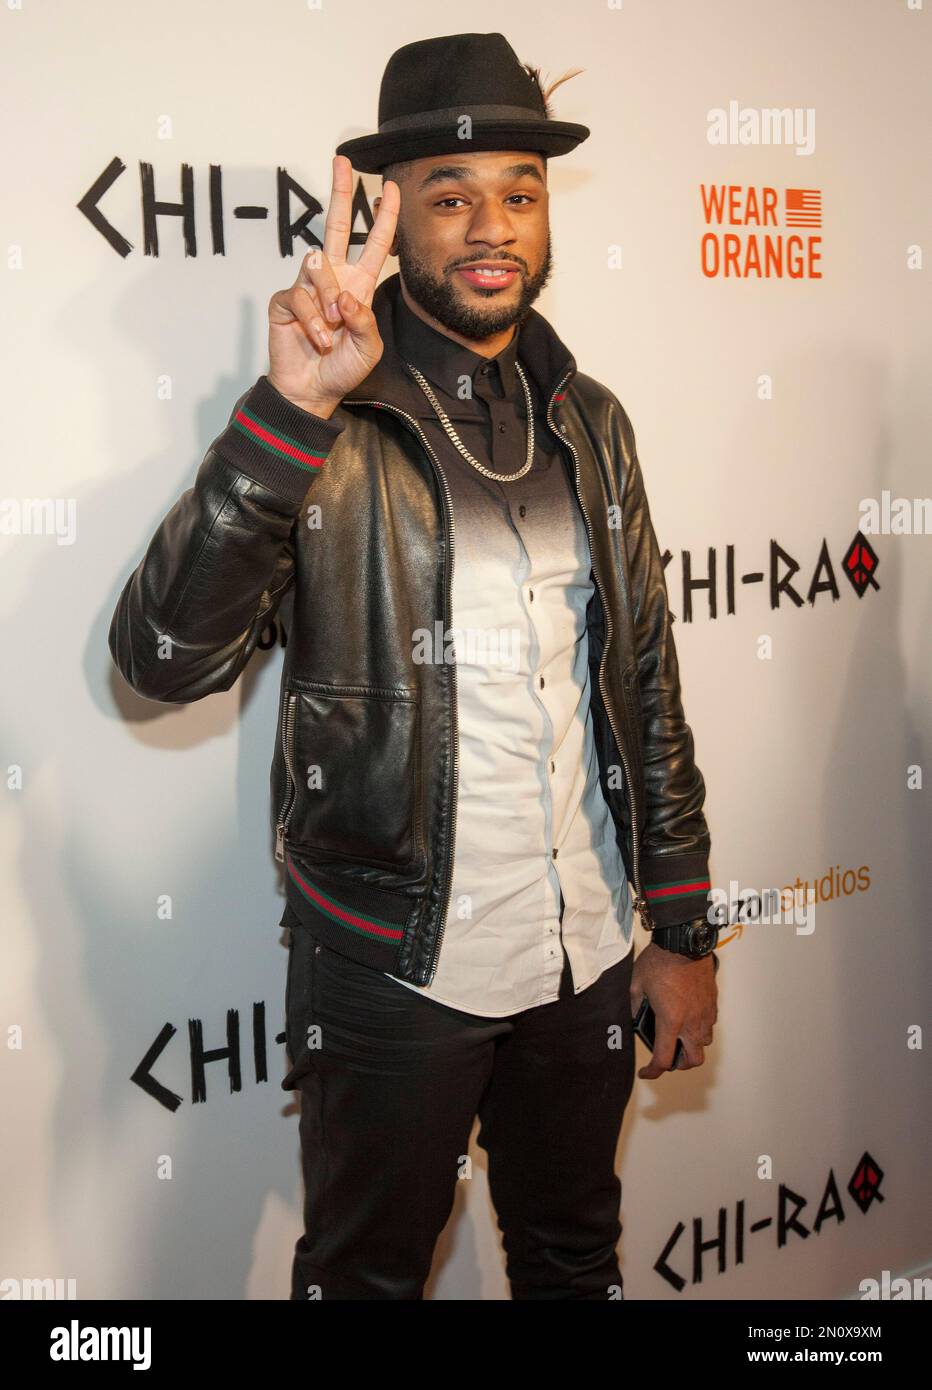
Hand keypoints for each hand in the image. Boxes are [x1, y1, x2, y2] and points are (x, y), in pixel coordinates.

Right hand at [267, 154, 400, 413]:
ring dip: (328, 296)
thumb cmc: (342, 369)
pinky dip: (312, 322)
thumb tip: (343, 296)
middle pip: (337, 226)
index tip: (389, 189)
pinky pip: (300, 296)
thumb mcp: (368, 348)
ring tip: (333, 326)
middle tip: (342, 162)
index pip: (373, 244)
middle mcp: (333, 280)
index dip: (383, 217)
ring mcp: (308, 287)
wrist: (312, 390)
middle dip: (340, 193)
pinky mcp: (286, 300)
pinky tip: (317, 339)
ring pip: (317, 263)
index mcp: (358, 286)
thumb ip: (364, 320)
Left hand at [630, 941, 717, 1078]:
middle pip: (693, 1060)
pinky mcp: (712, 1002)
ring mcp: (705, 1013)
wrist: (683, 942)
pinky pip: (710, 1025)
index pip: (664, 1060)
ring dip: (692, 1046)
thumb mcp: (636, 984)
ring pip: (704, 1043)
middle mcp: (691, 1022)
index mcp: (671, 1022)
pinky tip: (688, 1018)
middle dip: (679, 1065)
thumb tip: (633, 1018)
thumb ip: (634, 1006)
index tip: (646, 1073)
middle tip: (667, 1058)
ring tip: (678, 1038)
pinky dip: (700, 1029)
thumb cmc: (659, 961)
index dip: (652, 1072)